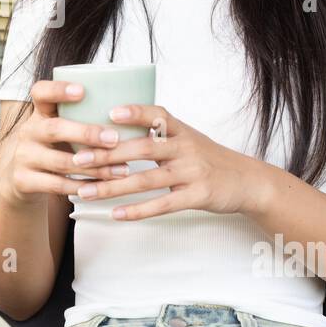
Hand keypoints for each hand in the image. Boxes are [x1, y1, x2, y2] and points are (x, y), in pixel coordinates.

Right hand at [0, 80, 135, 209]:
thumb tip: (134, 111)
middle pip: (54, 129)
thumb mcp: (61, 128)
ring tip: (121, 169)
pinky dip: (83, 186)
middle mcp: (28, 131)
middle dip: (86, 134)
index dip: (58, 90)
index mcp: (39, 113)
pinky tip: (103, 187)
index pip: (41, 92)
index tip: (82, 90)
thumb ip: (84, 118)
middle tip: (113, 138)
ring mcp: (23, 156)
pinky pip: (57, 184)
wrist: (21, 179)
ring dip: (95, 167)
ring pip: (61, 162)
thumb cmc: (54, 148)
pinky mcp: (23, 180)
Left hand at [68, 103, 271, 220]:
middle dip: (108, 154)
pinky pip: (163, 205)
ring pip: (146, 180)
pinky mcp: (197, 196)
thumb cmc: (208, 159)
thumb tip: (115, 125)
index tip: (110, 113)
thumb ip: (158, 133)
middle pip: (143, 148)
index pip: (157, 115)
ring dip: (113, 186)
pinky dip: (137, 210)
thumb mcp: (187, 138)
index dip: (135, 112)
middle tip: (78, 158)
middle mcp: (186, 148)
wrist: (247, 181)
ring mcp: (192, 173)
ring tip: (86, 191)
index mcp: (181, 131)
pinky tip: (115, 214)